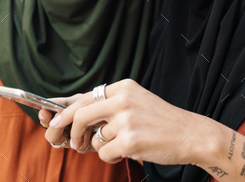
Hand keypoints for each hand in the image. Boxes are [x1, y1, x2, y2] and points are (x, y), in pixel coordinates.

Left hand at [48, 79, 215, 164]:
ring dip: (101, 147)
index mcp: (124, 87)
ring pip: (93, 138)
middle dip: (68, 130)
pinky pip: (104, 153)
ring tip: (120, 145)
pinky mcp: (130, 140)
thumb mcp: (137, 103)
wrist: (191, 134)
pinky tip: (129, 151)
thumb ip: (108, 107)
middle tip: (71, 143)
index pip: (85, 97)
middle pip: (80, 114)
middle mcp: (123, 99)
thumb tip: (70, 113)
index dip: (64, 110)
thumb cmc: (161, 122)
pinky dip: (112, 156)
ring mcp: (126, 119)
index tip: (52, 119)